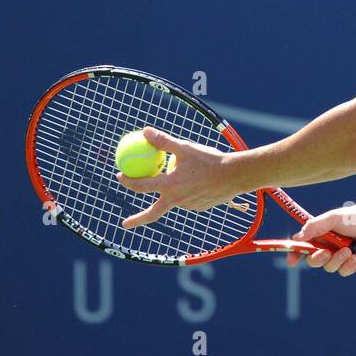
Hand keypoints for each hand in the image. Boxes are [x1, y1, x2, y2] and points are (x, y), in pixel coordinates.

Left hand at [116, 127, 241, 227]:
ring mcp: (189, 206)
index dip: (128, 181)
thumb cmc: (209, 159)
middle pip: (152, 214)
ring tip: (189, 173)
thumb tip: (144, 132)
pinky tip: (199, 179)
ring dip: (173, 190)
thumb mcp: (185, 147)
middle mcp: (177, 200)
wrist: (235, 175)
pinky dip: (188, 191)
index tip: (119, 176)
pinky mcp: (200, 207)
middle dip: (136, 221)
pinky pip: (189, 199)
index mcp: (170, 186)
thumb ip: (163, 142)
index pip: (141, 186)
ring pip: (175, 199)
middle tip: (124, 223)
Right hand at [285, 202, 355, 276]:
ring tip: (349, 251)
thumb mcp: (334, 218)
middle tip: (326, 253)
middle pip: (314, 261)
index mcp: (322, 234)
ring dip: (337, 261)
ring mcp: (341, 256)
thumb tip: (297, 238)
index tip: (292, 262)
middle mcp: (329, 246)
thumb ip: (315, 226)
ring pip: (329, 268)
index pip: (304, 247)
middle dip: (317, 259)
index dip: (295, 254)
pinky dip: (349, 266)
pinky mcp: (354, 264)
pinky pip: (344, 272)